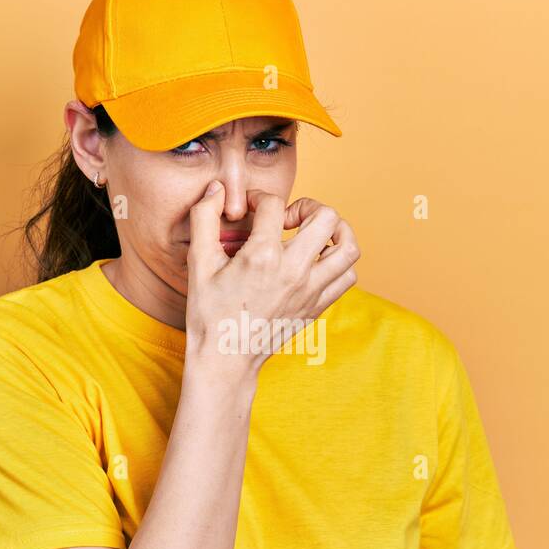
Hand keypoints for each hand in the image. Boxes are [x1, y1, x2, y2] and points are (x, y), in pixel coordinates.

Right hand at [184, 181, 359, 374]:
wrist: (226, 360)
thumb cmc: (210, 314)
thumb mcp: (199, 263)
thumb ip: (204, 218)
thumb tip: (217, 188)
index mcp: (263, 257)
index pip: (274, 205)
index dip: (259, 197)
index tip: (251, 209)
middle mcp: (294, 271)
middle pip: (327, 217)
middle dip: (308, 206)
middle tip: (288, 218)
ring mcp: (311, 290)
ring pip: (349, 247)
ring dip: (335, 231)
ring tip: (314, 234)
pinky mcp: (317, 306)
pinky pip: (347, 276)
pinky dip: (339, 262)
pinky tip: (316, 261)